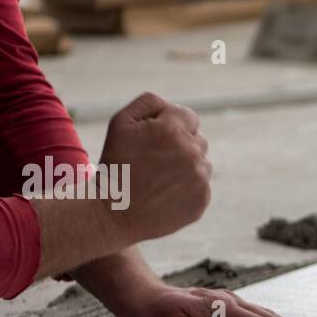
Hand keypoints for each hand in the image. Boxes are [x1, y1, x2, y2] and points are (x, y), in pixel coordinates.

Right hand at [98, 92, 211, 244]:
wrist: (114, 213)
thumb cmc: (116, 165)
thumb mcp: (120, 123)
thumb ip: (149, 103)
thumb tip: (172, 105)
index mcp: (173, 130)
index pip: (189, 117)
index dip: (171, 126)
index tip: (156, 140)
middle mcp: (192, 153)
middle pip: (198, 140)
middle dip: (180, 146)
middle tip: (155, 161)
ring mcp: (200, 179)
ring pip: (202, 163)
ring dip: (186, 166)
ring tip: (159, 178)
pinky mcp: (202, 200)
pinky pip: (201, 186)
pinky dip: (188, 188)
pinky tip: (166, 193)